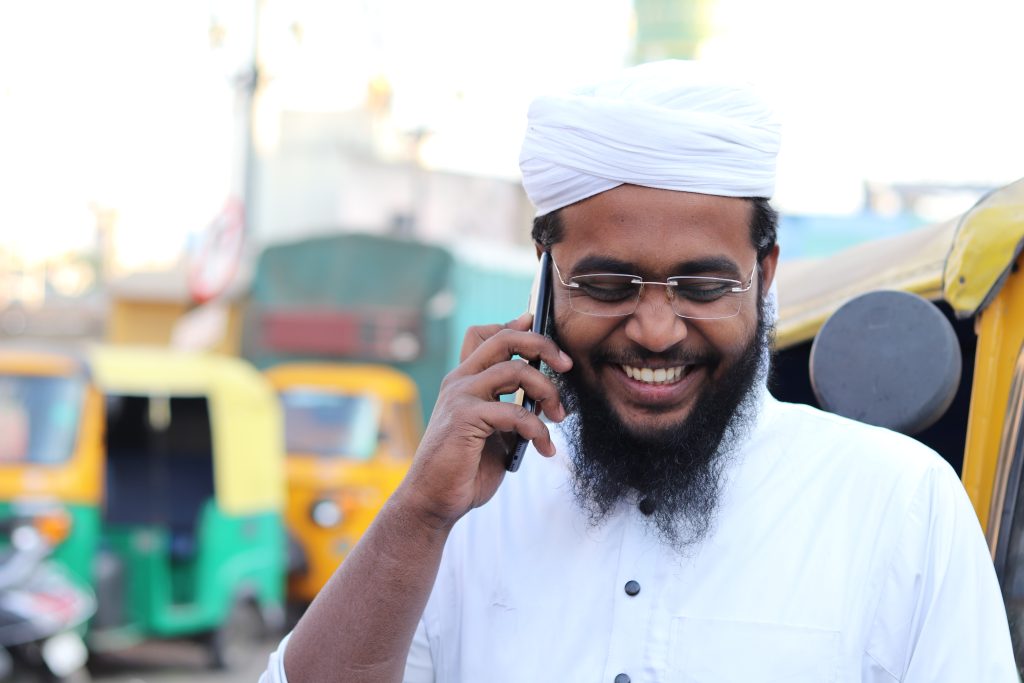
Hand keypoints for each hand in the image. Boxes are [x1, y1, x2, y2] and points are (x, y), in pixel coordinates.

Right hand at [395, 313, 571, 529]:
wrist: (434, 501)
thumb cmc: (465, 468)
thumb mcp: (495, 432)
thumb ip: (511, 408)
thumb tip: (543, 394)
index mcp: (464, 380)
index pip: (485, 334)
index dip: (516, 326)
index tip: (542, 331)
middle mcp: (459, 381)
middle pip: (504, 339)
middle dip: (542, 344)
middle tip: (567, 365)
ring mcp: (460, 397)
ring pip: (515, 370)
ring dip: (547, 391)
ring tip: (559, 417)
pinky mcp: (464, 418)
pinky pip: (516, 412)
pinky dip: (538, 430)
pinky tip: (545, 449)